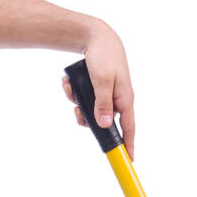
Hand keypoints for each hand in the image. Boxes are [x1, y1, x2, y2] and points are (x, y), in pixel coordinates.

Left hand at [61, 21, 136, 159]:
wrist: (97, 36)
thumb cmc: (104, 56)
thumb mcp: (103, 80)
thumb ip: (102, 103)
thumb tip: (104, 125)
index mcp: (124, 99)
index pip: (128, 128)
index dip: (128, 145)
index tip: (128, 161)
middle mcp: (117, 99)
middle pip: (102, 122)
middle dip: (85, 118)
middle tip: (75, 111)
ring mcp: (107, 94)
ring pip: (90, 110)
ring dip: (76, 102)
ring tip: (69, 88)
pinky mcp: (97, 88)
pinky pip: (84, 98)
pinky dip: (74, 92)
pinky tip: (68, 81)